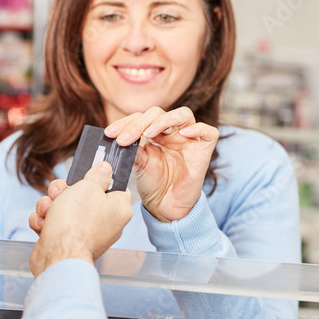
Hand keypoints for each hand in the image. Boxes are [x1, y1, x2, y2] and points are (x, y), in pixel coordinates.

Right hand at [28, 161, 132, 276]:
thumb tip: (105, 167)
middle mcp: (105, 222)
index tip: (86, 173)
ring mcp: (85, 232)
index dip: (99, 177)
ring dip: (50, 205)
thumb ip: (98, 175)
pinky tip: (43, 224)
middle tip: (60, 193)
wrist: (57, 257)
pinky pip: (55, 223)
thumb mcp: (88, 187)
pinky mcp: (67, 241)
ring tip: (48, 211)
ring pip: (65, 207)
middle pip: (84, 194)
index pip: (115, 185)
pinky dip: (46, 222)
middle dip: (64, 191)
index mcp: (118, 208)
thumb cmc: (75, 224)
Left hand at [105, 106, 217, 222]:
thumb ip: (133, 147)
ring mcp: (189, 140)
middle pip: (159, 113)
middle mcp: (173, 133)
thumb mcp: (138, 163)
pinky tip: (182, 134)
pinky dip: (197, 129)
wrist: (164, 206)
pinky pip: (208, 132)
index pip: (142, 117)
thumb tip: (119, 134)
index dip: (126, 122)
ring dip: (163, 120)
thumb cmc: (153, 185)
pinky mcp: (203, 150)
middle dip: (139, 123)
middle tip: (124, 138)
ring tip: (148, 132)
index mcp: (156, 133)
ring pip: (183, 114)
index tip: (110, 133)